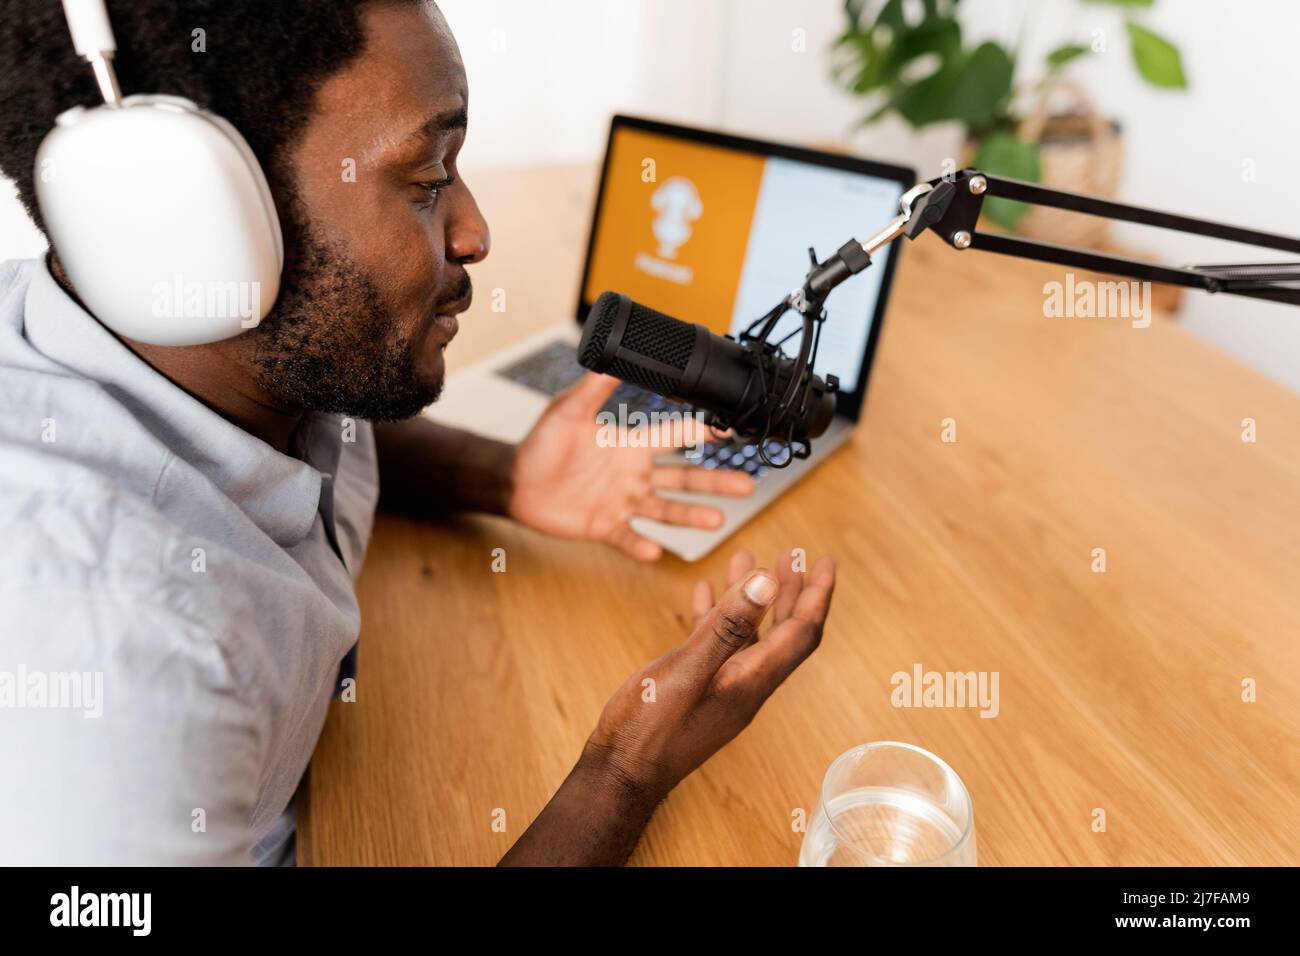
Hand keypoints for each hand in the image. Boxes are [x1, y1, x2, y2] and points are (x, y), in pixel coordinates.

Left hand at [509, 372, 754, 560]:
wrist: (515, 482)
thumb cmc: (541, 445)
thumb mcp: (567, 411)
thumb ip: (592, 388)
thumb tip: (609, 355)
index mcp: (631, 445)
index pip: (675, 437)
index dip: (701, 432)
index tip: (728, 430)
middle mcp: (634, 474)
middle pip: (684, 478)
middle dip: (716, 482)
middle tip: (747, 484)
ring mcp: (623, 502)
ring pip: (666, 511)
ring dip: (691, 516)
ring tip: (717, 521)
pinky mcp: (606, 526)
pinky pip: (628, 538)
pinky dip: (641, 547)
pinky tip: (654, 552)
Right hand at [580, 548, 836, 802]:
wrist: (620, 774)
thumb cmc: (650, 730)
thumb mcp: (687, 669)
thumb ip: (726, 626)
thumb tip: (767, 582)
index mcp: (751, 680)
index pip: (800, 632)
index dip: (816, 595)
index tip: (824, 562)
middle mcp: (745, 685)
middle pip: (783, 632)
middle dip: (792, 592)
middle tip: (793, 556)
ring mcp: (722, 689)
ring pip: (749, 635)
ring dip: (752, 599)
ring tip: (745, 561)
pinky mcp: (698, 690)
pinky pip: (717, 646)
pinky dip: (716, 617)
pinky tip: (702, 594)